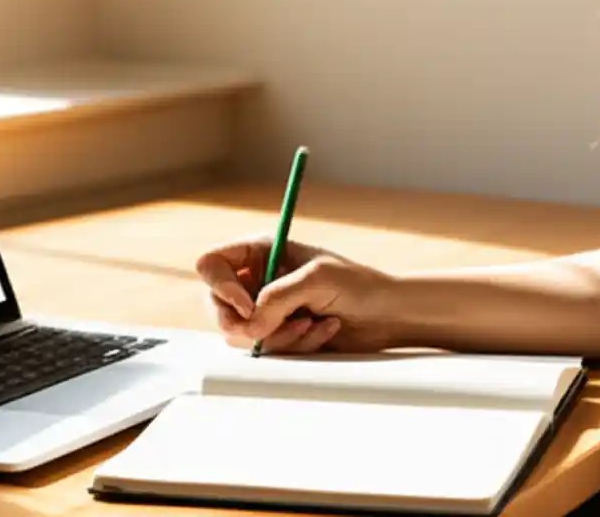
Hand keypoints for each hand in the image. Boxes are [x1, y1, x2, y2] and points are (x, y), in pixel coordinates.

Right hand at [196, 236, 399, 353]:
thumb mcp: (317, 279)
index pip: (212, 265)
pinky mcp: (278, 335)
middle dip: (243, 322)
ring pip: (241, 332)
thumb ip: (278, 297)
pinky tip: (321, 330)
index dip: (220, 287)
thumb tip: (250, 323)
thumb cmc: (359, 284)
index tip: (247, 306)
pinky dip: (293, 344)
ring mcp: (266, 309)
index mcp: (260, 251)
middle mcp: (257, 279)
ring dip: (277, 335)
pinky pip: (266, 348)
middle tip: (266, 330)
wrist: (387, 315)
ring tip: (311, 324)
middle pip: (217, 305)